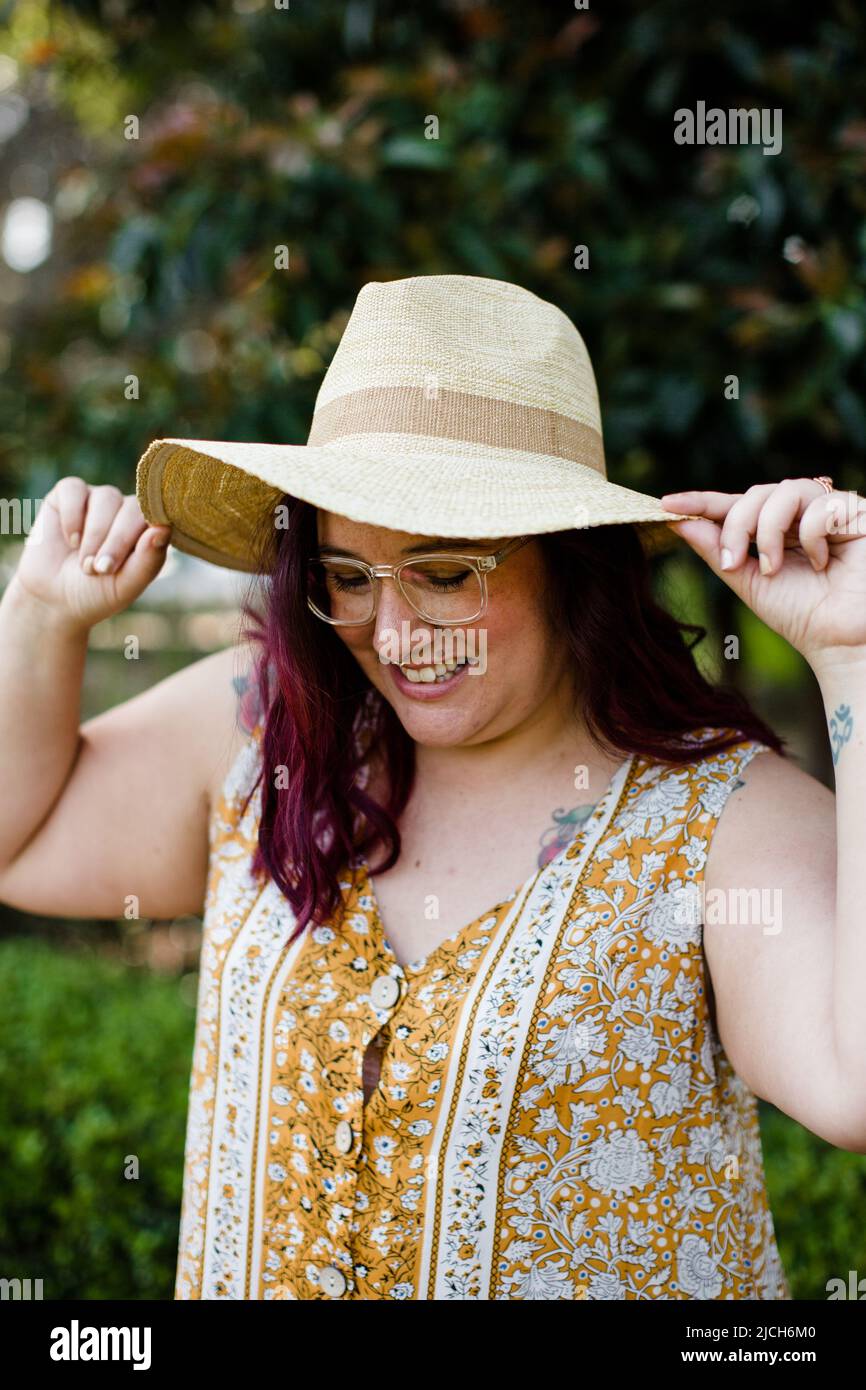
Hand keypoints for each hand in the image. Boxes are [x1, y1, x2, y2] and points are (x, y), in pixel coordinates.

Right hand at [12, 477, 171, 632]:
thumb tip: (164, 528)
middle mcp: (127, 510)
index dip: (142, 539)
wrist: (54, 598)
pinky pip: (74, 489)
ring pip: (106, 498)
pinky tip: (71, 540)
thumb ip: (148, 560)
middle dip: (116, 541)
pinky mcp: (69, 493)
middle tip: (101, 570)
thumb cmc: (97, 593)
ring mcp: (99, 499)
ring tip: (85, 564)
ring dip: (94, 534)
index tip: (123, 564)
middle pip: (132, 508)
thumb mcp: (126, 585)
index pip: (157, 518)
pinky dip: (72, 516)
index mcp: (148, 530)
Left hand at [660, 479, 865, 671]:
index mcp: (773, 532)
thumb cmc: (803, 617)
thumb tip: (679, 523)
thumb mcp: (749, 583)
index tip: (666, 504)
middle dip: (736, 526)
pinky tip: (819, 563)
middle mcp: (798, 517)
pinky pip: (819, 504)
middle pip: (754, 494)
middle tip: (732, 563)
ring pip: (783, 491)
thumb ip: (718, 552)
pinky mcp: (854, 511)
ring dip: (768, 530)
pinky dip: (811, 535)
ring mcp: (825, 511)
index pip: (734, 507)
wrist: (844, 641)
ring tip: (772, 567)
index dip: (701, 502)